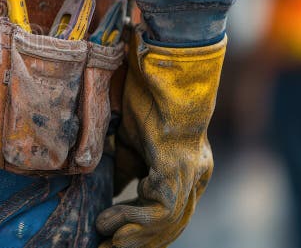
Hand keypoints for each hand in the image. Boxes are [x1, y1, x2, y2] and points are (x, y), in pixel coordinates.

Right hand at [96, 27, 225, 247]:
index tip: (114, 238)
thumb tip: (114, 189)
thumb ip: (126, 165)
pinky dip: (131, 220)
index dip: (143, 229)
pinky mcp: (179, 171)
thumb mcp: (130, 138)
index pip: (168, 209)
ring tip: (106, 244)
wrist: (162, 70)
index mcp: (185, 166)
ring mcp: (189, 175)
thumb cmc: (146, 92)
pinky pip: (159, 210)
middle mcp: (194, 175)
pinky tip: (108, 221)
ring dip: (133, 238)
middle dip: (139, 242)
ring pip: (168, 223)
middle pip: (171, 224)